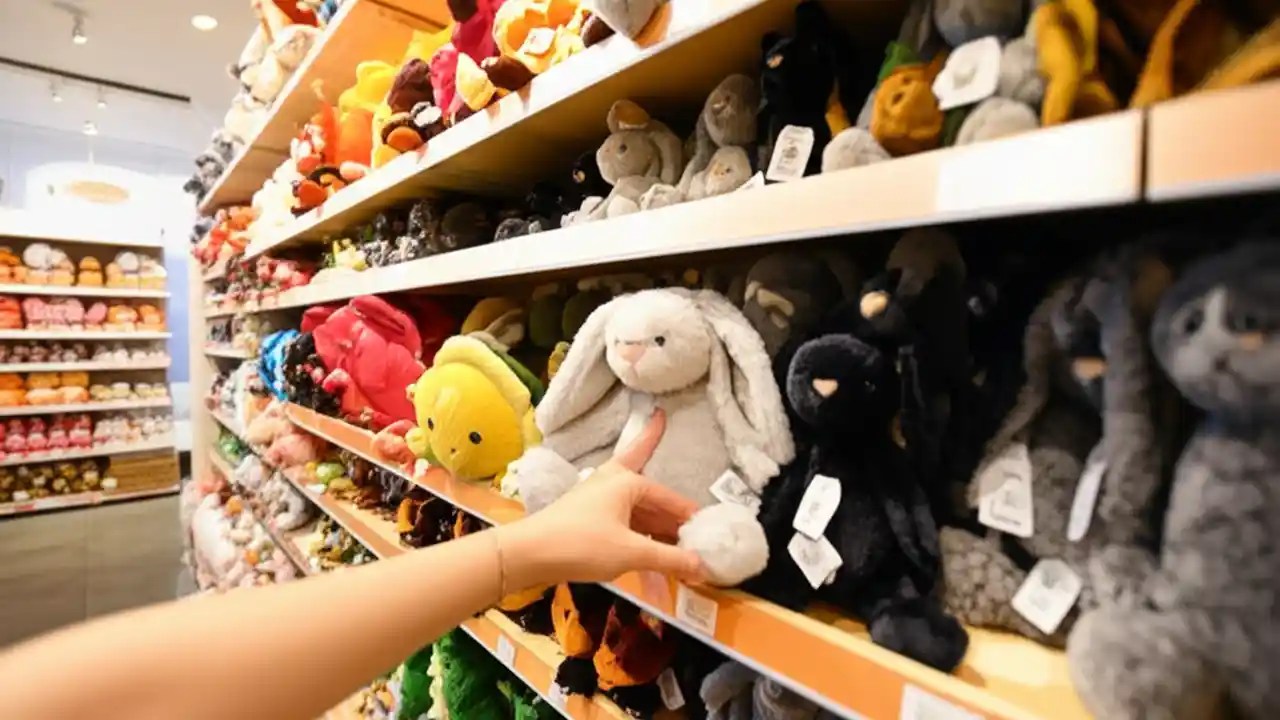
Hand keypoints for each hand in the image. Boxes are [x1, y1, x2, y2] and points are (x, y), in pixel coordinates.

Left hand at [498, 409, 704, 587]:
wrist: (528, 554)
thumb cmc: (581, 545)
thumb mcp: (631, 552)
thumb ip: (670, 559)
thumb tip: (703, 567)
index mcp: (627, 481)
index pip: (670, 499)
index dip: (690, 518)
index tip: (709, 534)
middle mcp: (613, 481)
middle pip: (654, 498)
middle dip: (674, 517)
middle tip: (697, 533)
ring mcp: (598, 497)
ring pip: (638, 510)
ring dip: (657, 528)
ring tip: (678, 547)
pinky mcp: (588, 515)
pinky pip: (624, 520)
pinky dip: (640, 533)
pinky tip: (649, 548)